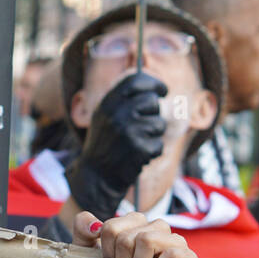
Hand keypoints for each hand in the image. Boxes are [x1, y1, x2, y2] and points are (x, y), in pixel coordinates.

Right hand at [65, 71, 166, 218]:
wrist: (96, 176)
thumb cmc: (105, 144)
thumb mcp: (104, 117)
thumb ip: (123, 100)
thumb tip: (152, 87)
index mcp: (107, 104)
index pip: (135, 81)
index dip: (153, 83)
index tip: (162, 90)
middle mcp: (117, 114)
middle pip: (152, 101)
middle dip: (154, 113)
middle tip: (145, 125)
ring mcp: (129, 132)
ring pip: (159, 124)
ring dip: (153, 135)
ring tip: (137, 143)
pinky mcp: (139, 149)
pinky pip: (158, 144)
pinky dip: (152, 152)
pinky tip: (137, 156)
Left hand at [72, 211, 196, 257]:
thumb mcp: (94, 257)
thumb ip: (83, 233)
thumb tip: (95, 226)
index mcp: (133, 224)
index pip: (112, 229)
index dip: (106, 257)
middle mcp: (154, 226)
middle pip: (126, 238)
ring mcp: (173, 239)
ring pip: (146, 240)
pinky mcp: (188, 255)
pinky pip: (170, 254)